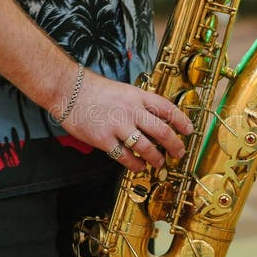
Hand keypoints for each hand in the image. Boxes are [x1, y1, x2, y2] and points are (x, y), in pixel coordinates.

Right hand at [55, 69, 193, 171]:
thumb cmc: (93, 89)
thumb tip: (154, 120)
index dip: (181, 121)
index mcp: (137, 96)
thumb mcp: (123, 89)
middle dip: (175, 145)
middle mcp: (131, 110)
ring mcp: (117, 126)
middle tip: (179, 153)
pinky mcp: (103, 139)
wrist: (68, 89)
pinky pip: (124, 157)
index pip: (167, 108)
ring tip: (159, 163)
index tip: (189, 130)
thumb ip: (138, 103)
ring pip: (146, 147)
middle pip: (162, 131)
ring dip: (156, 158)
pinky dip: (134, 165)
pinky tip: (138, 167)